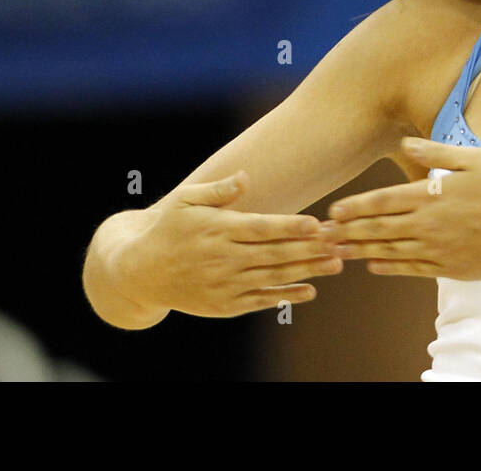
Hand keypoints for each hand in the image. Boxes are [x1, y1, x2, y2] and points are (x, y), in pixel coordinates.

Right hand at [116, 172, 342, 318]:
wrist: (140, 272)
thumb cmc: (168, 228)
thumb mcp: (185, 201)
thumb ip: (217, 190)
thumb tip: (245, 176)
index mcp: (218, 229)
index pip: (262, 228)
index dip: (292, 226)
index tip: (318, 223)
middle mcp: (224, 259)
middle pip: (275, 253)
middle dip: (311, 248)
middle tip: (340, 242)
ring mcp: (225, 284)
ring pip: (274, 276)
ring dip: (308, 270)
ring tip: (336, 263)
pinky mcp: (225, 305)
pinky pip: (261, 300)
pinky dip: (286, 296)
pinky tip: (311, 290)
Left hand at [321, 137, 480, 280]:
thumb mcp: (475, 159)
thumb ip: (437, 153)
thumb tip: (406, 144)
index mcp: (432, 195)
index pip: (382, 201)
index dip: (354, 207)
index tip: (332, 212)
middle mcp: (429, 224)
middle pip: (379, 228)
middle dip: (348, 231)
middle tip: (321, 236)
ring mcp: (439, 248)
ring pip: (390, 250)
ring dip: (360, 251)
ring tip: (337, 252)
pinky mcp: (450, 268)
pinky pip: (412, 269)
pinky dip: (389, 267)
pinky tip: (373, 265)